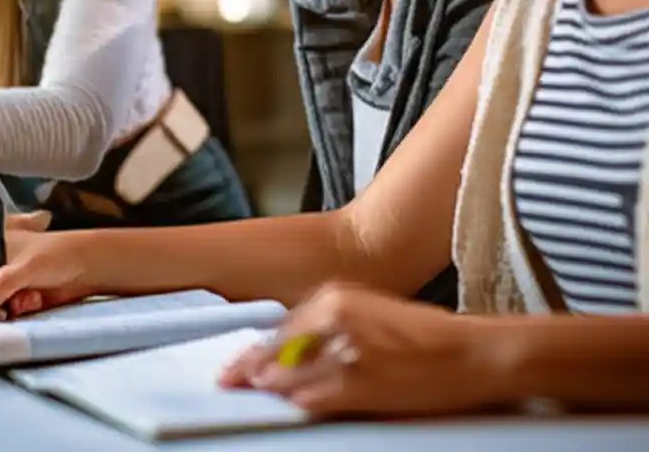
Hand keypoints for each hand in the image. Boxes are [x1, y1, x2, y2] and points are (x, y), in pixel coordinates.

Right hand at [0, 211, 93, 318]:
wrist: (85, 267)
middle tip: (6, 306)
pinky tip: (32, 302)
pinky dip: (14, 313)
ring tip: (28, 298)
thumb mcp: (27, 267)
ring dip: (4, 309)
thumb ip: (0, 284)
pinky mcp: (9, 302)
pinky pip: (0, 317)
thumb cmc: (57, 255)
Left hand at [220, 282, 495, 416]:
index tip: (236, 362)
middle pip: (276, 351)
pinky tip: (287, 406)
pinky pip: (310, 399)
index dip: (255, 349)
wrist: (473, 354)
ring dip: (268, 388)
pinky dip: (295, 404)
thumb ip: (328, 324)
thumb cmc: (427, 334)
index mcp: (335, 297)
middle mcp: (333, 319)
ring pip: (287, 377)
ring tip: (249, 395)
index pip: (280, 327)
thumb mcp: (370, 310)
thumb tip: (290, 347)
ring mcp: (342, 353)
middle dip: (250, 369)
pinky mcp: (356, 384)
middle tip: (228, 381)